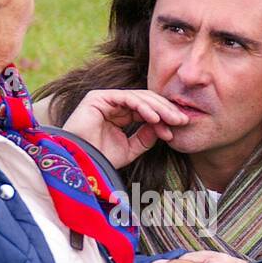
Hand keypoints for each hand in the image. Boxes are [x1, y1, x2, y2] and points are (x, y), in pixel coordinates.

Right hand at [62, 89, 189, 170]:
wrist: (79, 165)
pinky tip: (155, 118)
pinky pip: (127, 98)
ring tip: (172, 120)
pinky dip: (143, 107)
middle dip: (165, 110)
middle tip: (182, 120)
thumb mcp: (130, 149)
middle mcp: (112, 104)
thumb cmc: (99, 159)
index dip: (164, 117)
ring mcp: (105, 99)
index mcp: (119, 115)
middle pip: (145, 101)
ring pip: (139, 98)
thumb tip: (162, 127)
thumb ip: (145, 138)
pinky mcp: (98, 97)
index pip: (146, 110)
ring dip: (158, 109)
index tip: (179, 127)